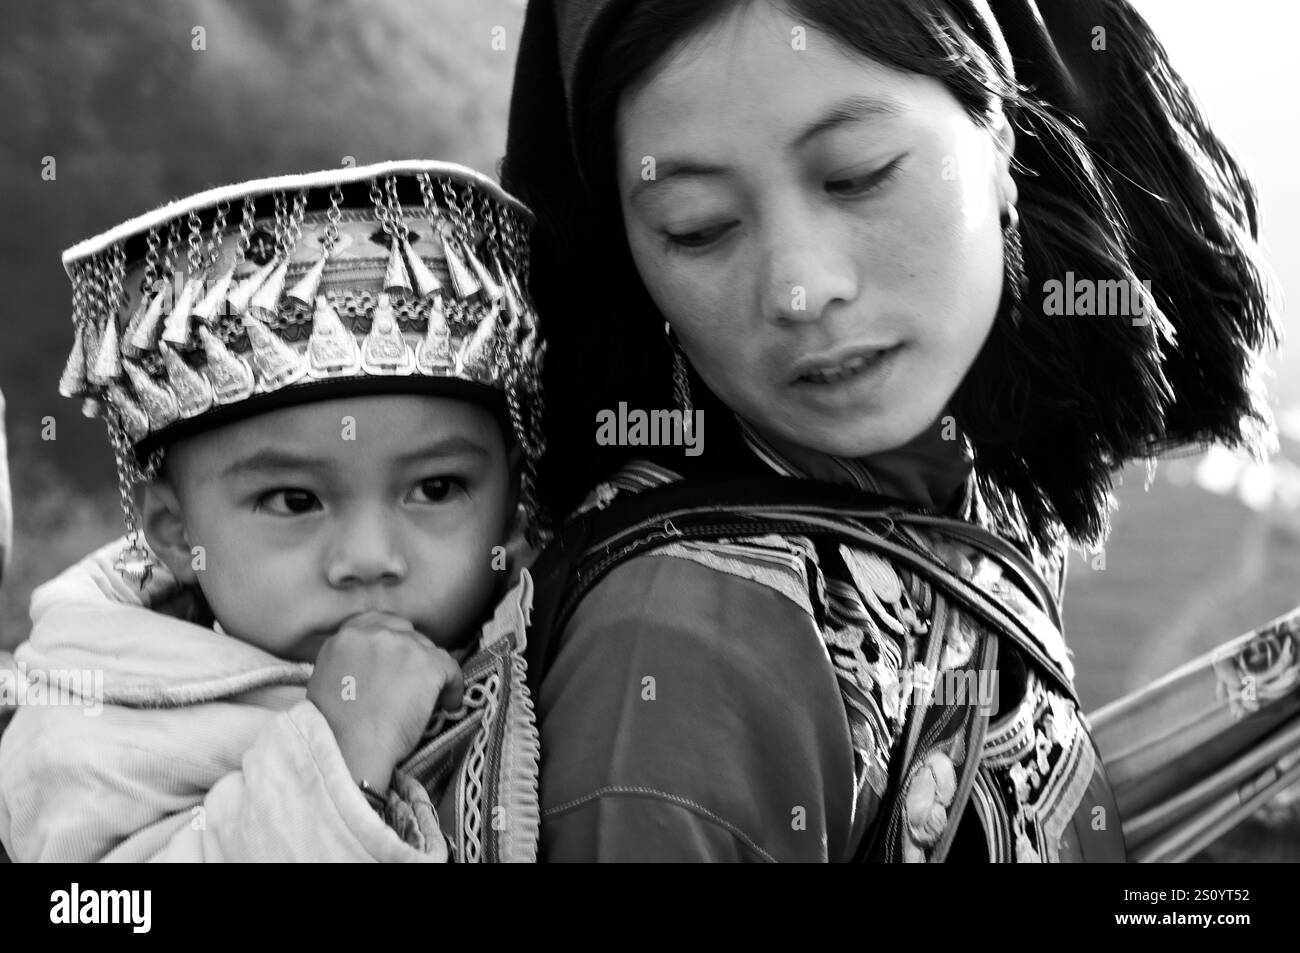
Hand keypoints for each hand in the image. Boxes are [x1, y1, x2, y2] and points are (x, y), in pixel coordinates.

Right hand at [306, 611, 463, 790]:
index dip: (394, 639)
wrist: (347, 747)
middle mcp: (374, 634)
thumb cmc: (334, 730)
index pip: (378, 621)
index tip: (399, 657)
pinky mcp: (427, 664)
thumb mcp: (326, 682)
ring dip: (430, 673)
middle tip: (415, 683)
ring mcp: (403, 645)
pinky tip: (449, 704)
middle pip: (407, 634)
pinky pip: (451, 668)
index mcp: (346, 637)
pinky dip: (453, 687)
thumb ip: (348, 663)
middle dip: (412, 657)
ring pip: (428, 651)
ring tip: (432, 697)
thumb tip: (370, 670)